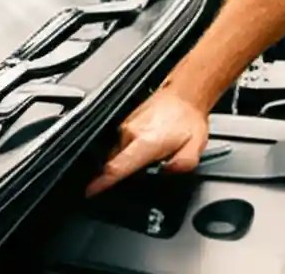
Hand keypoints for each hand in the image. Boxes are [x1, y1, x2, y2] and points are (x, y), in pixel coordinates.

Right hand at [84, 89, 208, 196]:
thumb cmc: (189, 118)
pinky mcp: (127, 121)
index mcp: (145, 142)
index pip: (116, 168)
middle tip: (144, 171)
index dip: (101, 183)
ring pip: (117, 152)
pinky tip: (149, 144)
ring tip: (152, 154)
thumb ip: (180, 167)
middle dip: (122, 173)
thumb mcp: (194, 149)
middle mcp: (130, 133)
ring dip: (128, 159)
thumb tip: (167, 173)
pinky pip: (122, 142)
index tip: (90, 192)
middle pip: (114, 162)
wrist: (186, 93)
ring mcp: (126, 125)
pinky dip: (130, 149)